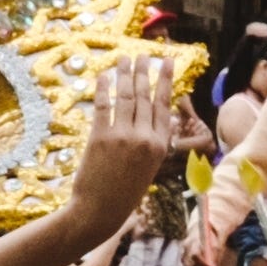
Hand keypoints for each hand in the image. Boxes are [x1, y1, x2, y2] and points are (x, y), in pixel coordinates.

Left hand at [62, 54, 176, 230]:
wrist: (99, 211)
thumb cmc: (124, 194)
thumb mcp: (147, 169)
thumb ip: (150, 144)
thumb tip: (149, 120)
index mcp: (159, 146)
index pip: (163, 105)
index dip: (165, 81)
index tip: (166, 63)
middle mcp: (144, 137)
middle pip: (145, 96)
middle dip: (144, 71)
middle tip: (143, 55)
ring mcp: (121, 136)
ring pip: (126, 96)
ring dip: (125, 73)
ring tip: (123, 58)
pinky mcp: (100, 137)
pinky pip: (103, 105)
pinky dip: (103, 88)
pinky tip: (104, 76)